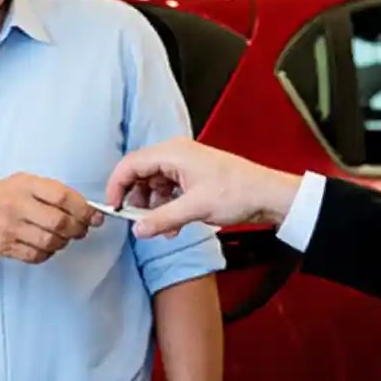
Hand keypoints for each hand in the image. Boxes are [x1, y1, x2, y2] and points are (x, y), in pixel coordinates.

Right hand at [0, 173, 102, 262]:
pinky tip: (45, 245)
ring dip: (63, 242)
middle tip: (82, 229)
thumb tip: (87, 210)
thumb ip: (53, 193)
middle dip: (78, 229)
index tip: (95, 217)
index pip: (62, 196)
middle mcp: (17, 205)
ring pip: (50, 242)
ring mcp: (10, 227)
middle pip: (59, 222)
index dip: (84, 209)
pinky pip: (37, 256)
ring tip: (63, 237)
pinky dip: (47, 253)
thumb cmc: (2, 197)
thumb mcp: (25, 182)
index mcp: (25, 184)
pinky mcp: (6, 247)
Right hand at [104, 138, 302, 237]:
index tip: (113, 208)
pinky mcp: (192, 177)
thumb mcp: (195, 208)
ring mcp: (184, 165)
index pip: (130, 164)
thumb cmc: (238, 192)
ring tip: (160, 228)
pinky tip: (172, 226)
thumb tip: (137, 229)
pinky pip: (168, 191)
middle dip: (136, 200)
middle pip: (140, 174)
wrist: (267, 195)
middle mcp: (175, 154)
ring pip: (154, 185)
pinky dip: (166, 207)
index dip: (117, 186)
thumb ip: (162, 219)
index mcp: (173, 152)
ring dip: (153, 207)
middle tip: (136, 221)